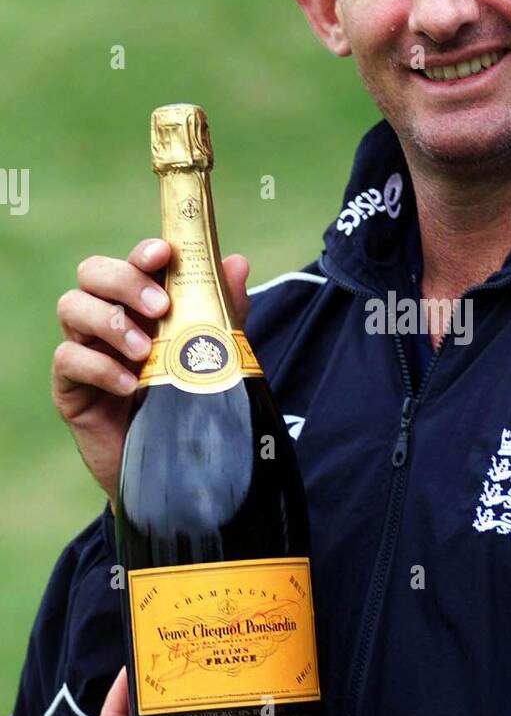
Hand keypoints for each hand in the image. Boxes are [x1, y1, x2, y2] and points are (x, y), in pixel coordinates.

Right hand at [52, 238, 250, 506]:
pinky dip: (100, 367)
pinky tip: (130, 385)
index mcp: (136, 302)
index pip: (129, 261)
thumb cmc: (185, 397)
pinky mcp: (69, 386)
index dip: (143, 252)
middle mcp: (104, 317)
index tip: (164, 254)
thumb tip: (237, 263)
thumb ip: (222, 309)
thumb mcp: (212, 351)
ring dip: (111, 322)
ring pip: (72, 307)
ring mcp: (83, 349)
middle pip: (92, 273)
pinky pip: (68, 360)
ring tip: (146, 352)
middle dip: (124, 281)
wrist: (169, 463)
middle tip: (159, 307)